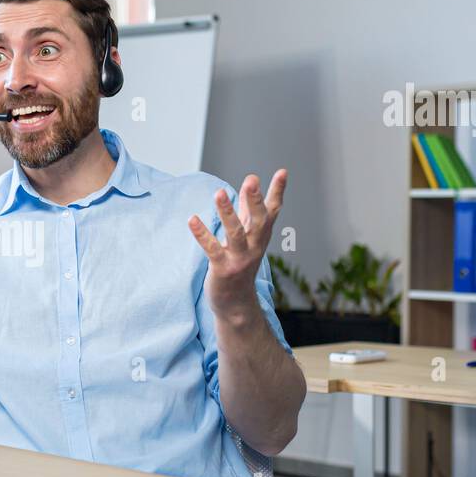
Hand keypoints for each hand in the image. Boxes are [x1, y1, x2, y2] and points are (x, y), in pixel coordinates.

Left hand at [188, 170, 287, 319]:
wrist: (236, 304)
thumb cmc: (240, 265)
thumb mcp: (247, 237)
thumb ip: (247, 211)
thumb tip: (249, 185)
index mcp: (260, 237)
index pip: (272, 211)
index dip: (278, 192)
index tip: (283, 171)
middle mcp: (254, 246)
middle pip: (257, 221)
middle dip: (255, 200)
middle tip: (252, 179)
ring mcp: (239, 259)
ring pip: (236, 234)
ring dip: (228, 213)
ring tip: (219, 193)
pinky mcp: (223, 269)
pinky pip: (213, 250)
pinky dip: (202, 234)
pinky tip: (192, 220)